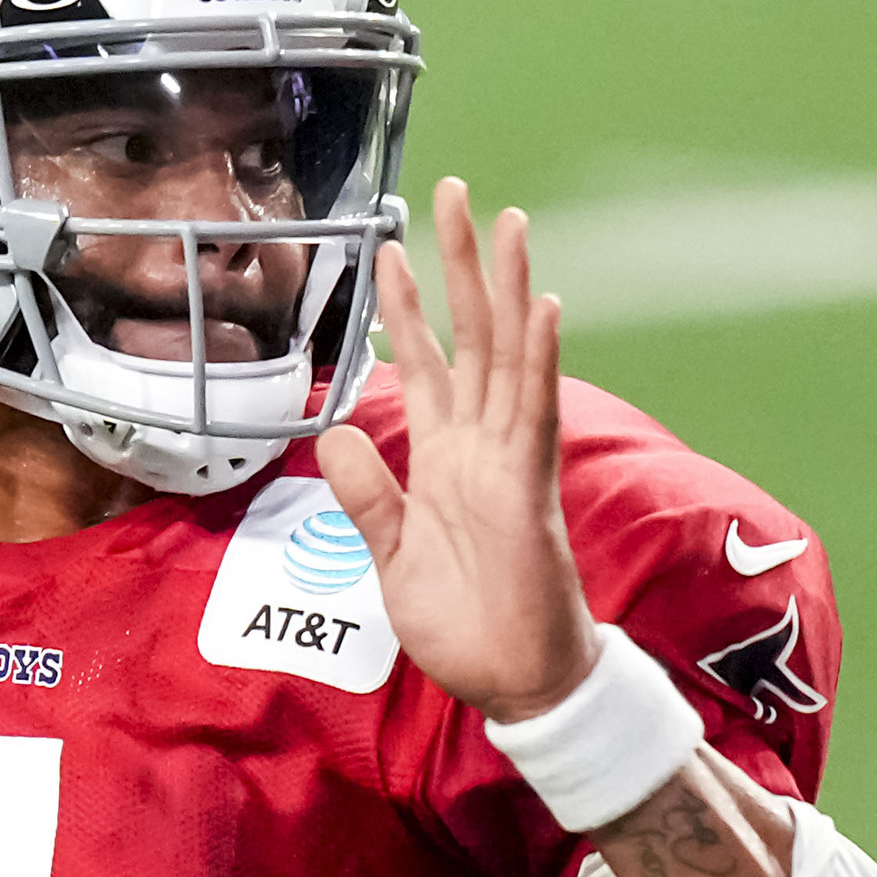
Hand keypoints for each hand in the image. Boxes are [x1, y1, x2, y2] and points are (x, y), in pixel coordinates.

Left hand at [314, 177, 599, 724]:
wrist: (512, 683)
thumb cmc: (464, 625)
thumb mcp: (391, 555)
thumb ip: (369, 495)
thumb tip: (335, 434)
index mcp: (445, 459)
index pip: (427, 364)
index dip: (408, 307)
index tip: (390, 249)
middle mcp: (481, 446)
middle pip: (472, 336)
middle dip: (459, 265)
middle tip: (452, 194)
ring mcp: (510, 460)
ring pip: (510, 354)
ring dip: (507, 286)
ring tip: (507, 219)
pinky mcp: (529, 486)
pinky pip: (536, 410)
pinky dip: (540, 357)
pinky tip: (542, 304)